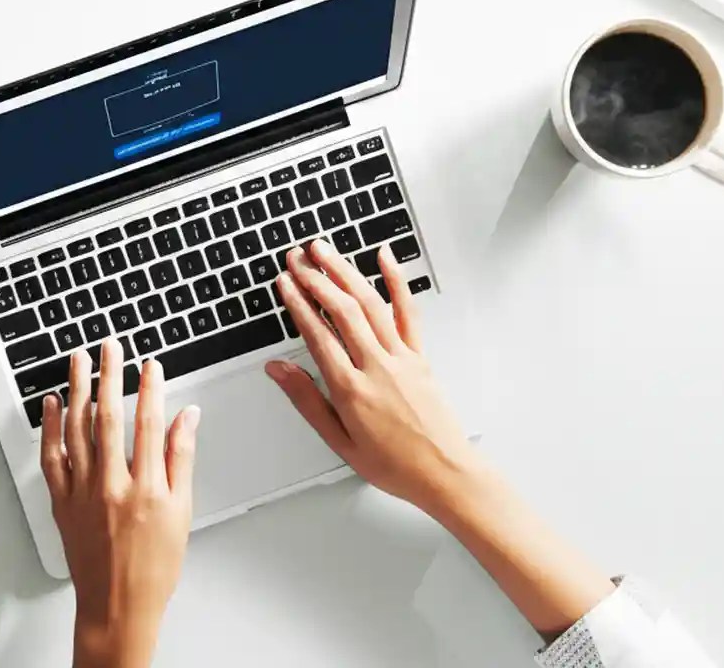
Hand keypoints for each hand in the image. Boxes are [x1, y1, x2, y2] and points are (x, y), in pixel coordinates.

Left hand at [40, 339, 199, 667]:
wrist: (117, 607)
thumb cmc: (154, 568)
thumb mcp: (182, 512)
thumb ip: (182, 460)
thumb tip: (187, 418)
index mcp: (147, 488)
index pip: (149, 423)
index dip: (150, 388)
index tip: (151, 365)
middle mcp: (112, 486)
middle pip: (108, 417)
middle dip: (110, 375)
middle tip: (110, 346)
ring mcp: (82, 493)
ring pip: (76, 430)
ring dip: (77, 390)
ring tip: (79, 360)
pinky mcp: (62, 503)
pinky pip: (51, 458)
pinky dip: (50, 428)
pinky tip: (53, 404)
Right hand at [270, 241, 614, 634]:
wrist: (445, 473)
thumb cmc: (394, 465)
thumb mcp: (339, 441)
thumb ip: (307, 400)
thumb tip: (278, 370)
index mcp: (351, 389)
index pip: (317, 335)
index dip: (297, 304)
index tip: (283, 284)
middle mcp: (377, 366)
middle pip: (342, 310)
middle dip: (315, 278)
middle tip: (296, 258)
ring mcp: (402, 357)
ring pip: (370, 303)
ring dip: (345, 272)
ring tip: (325, 251)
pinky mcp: (420, 356)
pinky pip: (408, 312)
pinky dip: (396, 281)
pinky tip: (385, 258)